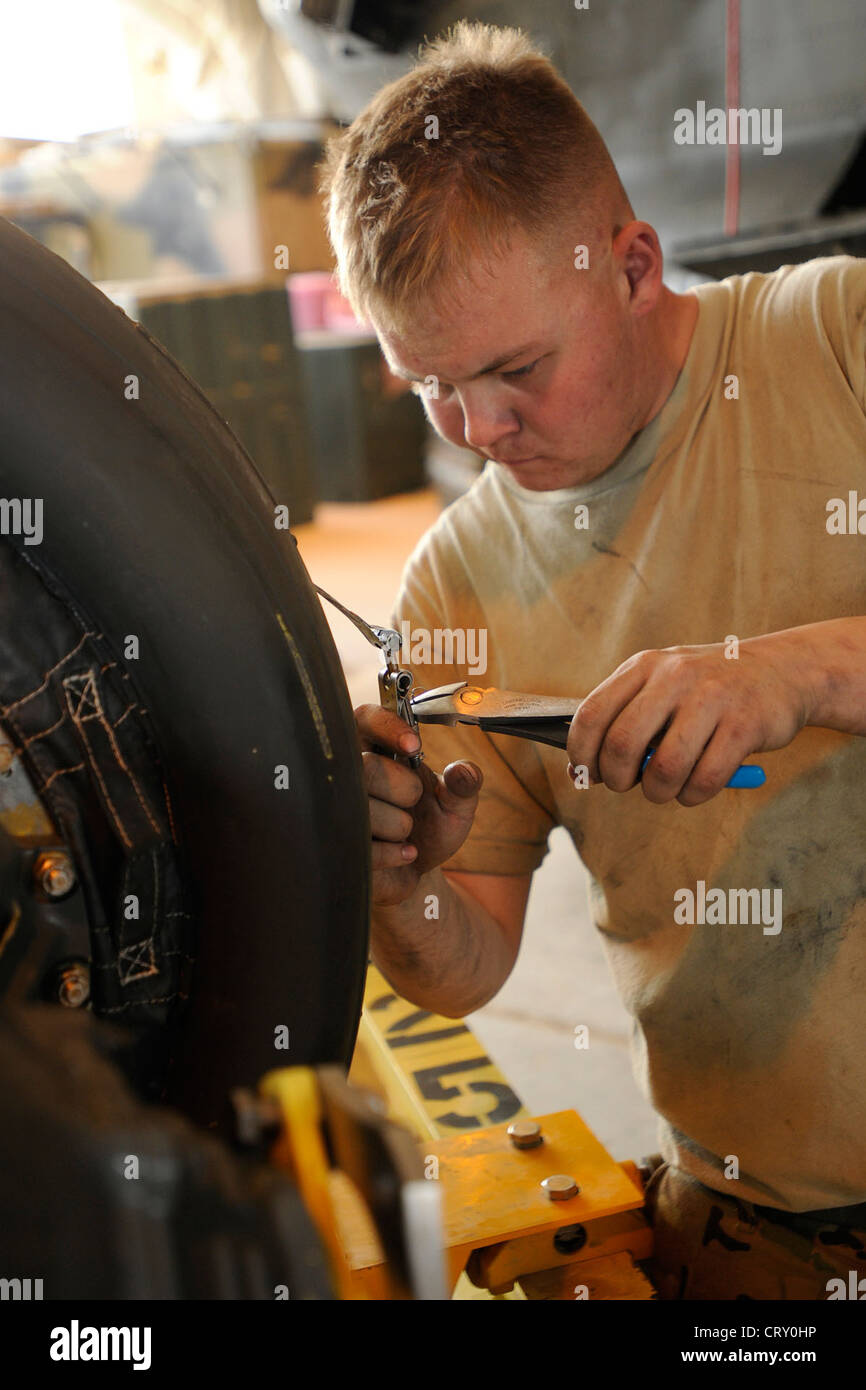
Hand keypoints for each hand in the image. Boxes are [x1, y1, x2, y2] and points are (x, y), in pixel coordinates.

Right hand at [355, 703, 482, 904]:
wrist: (415, 873)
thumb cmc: (430, 829)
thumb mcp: (456, 805)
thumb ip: (464, 785)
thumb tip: (463, 772)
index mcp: (375, 750)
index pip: (364, 719)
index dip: (386, 727)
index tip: (414, 745)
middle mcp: (348, 774)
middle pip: (365, 765)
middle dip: (404, 788)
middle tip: (414, 801)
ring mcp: (335, 810)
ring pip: (364, 808)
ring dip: (400, 825)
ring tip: (404, 832)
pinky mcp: (334, 844)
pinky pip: (365, 846)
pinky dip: (395, 853)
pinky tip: (403, 854)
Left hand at [566, 634, 814, 805]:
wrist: (782, 671)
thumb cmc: (708, 690)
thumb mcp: (662, 686)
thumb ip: (623, 719)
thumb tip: (580, 771)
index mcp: (644, 666)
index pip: (591, 714)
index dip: (581, 754)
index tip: (586, 774)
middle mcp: (674, 676)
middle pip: (621, 744)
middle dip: (617, 778)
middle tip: (628, 785)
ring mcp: (711, 699)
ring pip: (664, 768)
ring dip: (657, 792)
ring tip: (664, 789)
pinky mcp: (745, 725)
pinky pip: (705, 779)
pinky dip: (693, 795)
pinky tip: (695, 788)